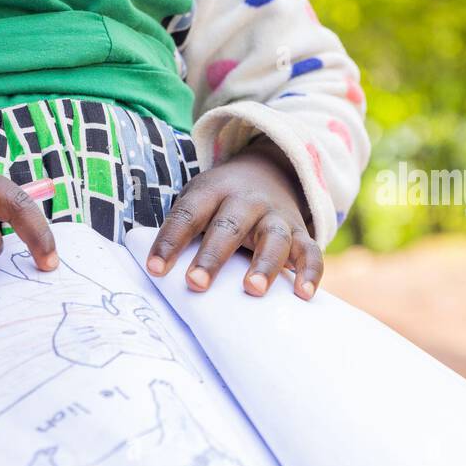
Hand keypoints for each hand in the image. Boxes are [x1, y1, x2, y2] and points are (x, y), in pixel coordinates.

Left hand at [145, 133, 322, 299]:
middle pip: (229, 226)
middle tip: (196, 283)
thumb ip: (184, 230)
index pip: (188, 214)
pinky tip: (303, 294)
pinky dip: (310, 271)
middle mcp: (246, 201)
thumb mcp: (199, 200)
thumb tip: (158, 274)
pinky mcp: (300, 232)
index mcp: (213, 191)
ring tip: (251, 289)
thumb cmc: (220, 202)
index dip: (170, 241)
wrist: (266, 172)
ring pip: (273, 238)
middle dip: (212, 256)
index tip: (155, 269)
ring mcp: (275, 216)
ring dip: (263, 264)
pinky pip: (310, 251)